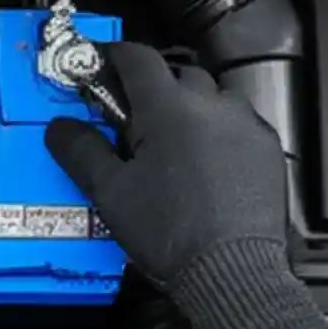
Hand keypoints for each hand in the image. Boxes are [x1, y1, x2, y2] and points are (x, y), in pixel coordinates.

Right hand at [47, 43, 327, 328]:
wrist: (233, 273)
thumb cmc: (172, 234)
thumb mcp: (110, 194)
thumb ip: (81, 152)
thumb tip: (61, 128)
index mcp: (168, 108)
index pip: (137, 57)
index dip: (113, 56)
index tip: (100, 65)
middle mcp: (212, 106)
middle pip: (176, 73)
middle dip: (151, 88)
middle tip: (130, 119)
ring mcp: (245, 125)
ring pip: (211, 98)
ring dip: (188, 109)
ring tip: (170, 144)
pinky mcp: (266, 150)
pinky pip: (237, 125)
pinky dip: (217, 133)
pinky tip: (204, 165)